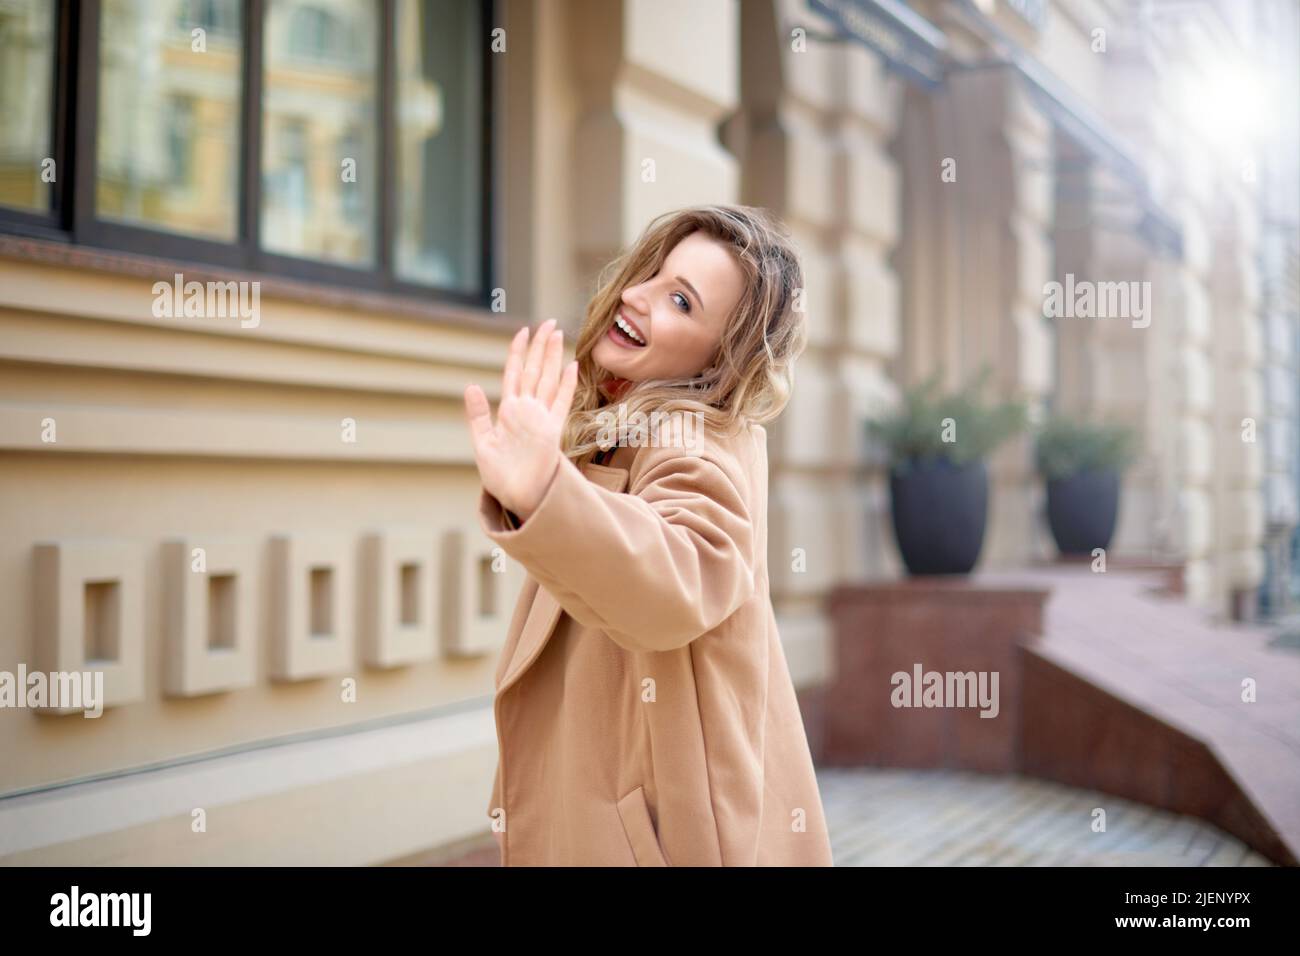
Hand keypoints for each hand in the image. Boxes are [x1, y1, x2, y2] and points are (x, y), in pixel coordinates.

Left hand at [464, 318, 578, 519]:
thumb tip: (470, 386)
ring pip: (548, 380)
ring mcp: (542, 419)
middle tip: (548, 323)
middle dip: (540, 346)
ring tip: (558, 333)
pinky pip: (561, 402)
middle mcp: (527, 411)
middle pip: (535, 371)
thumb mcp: (483, 443)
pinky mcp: (553, 431)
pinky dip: (566, 385)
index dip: (518, 352)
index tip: (523, 331)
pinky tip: (571, 366)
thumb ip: (478, 415)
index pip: (514, 374)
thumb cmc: (501, 477)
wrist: (518, 499)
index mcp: (509, 412)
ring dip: (552, 357)